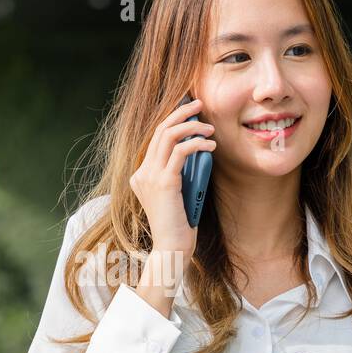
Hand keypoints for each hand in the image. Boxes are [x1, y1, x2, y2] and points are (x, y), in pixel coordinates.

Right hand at [129, 96, 214, 260]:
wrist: (172, 248)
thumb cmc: (179, 226)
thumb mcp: (178, 194)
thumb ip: (180, 174)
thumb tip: (198, 151)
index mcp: (141, 176)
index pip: (155, 138)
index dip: (172, 119)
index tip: (189, 110)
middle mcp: (141, 173)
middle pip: (160, 130)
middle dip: (180, 112)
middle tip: (198, 103)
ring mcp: (150, 177)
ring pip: (168, 135)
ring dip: (191, 126)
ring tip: (209, 127)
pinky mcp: (164, 182)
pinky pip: (181, 152)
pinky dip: (197, 143)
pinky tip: (210, 145)